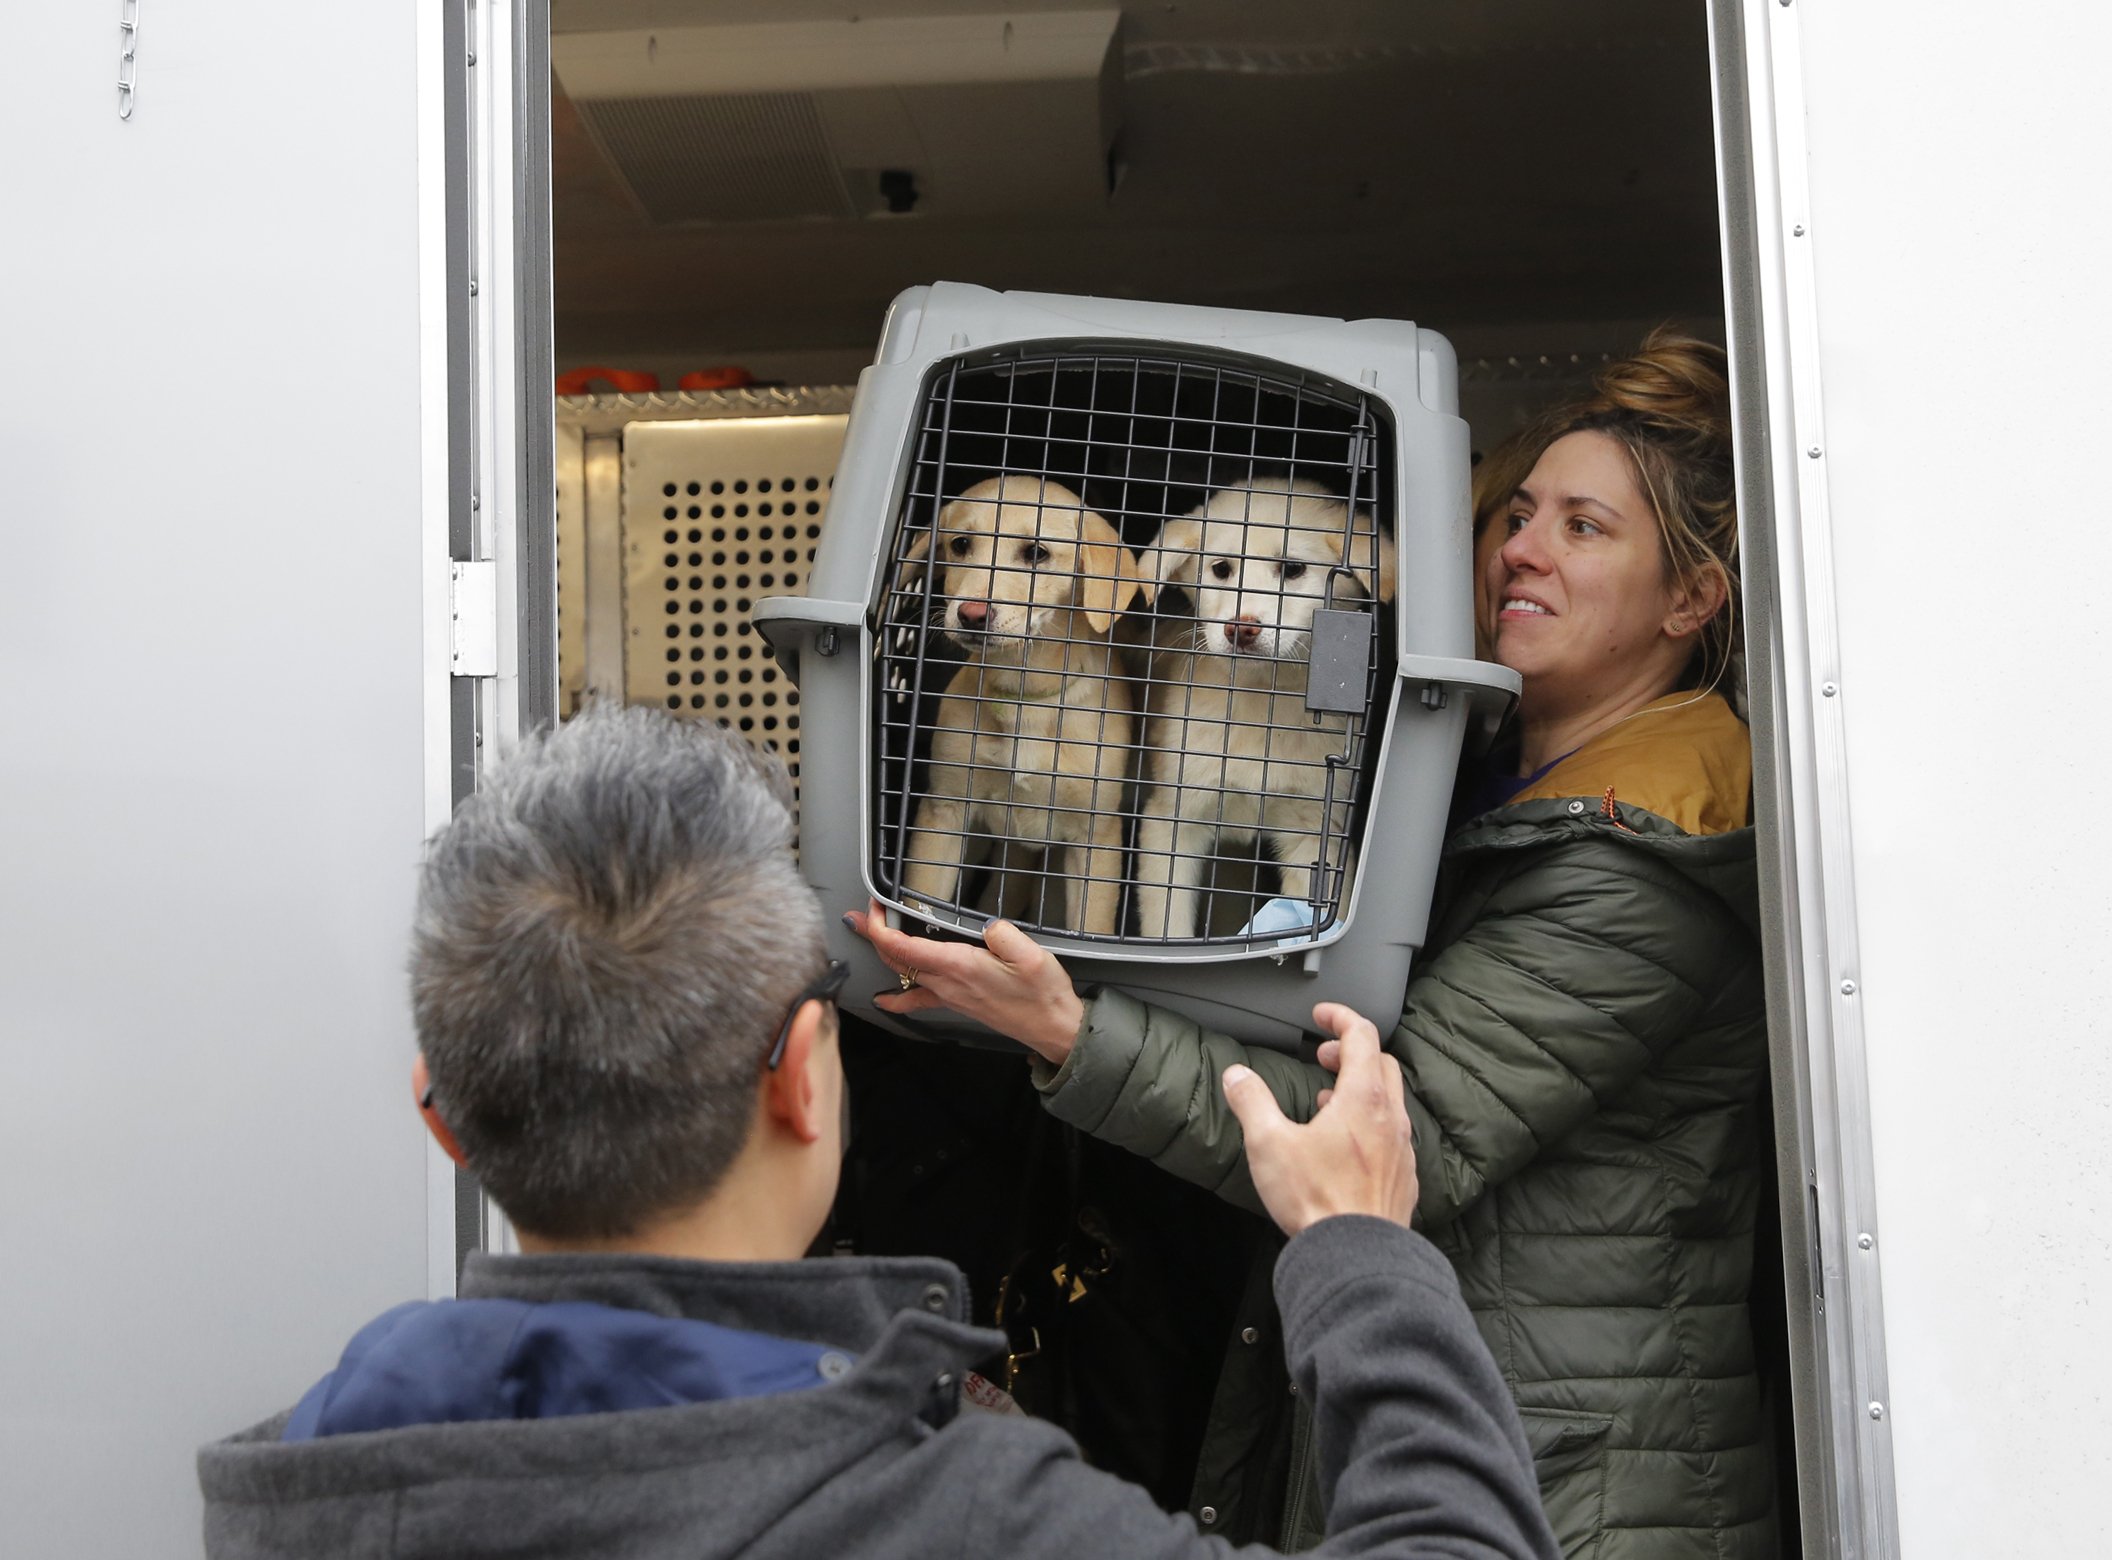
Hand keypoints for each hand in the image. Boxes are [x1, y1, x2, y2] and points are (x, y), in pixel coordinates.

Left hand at [843, 899, 1084, 1063]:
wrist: (1053, 1028)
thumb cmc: (1043, 994)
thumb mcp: (1032, 956)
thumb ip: (1004, 935)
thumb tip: (986, 924)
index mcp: (958, 966)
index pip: (903, 947)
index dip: (880, 927)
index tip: (872, 907)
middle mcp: (947, 983)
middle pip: (895, 959)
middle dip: (873, 935)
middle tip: (858, 915)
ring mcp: (949, 995)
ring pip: (904, 973)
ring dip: (883, 953)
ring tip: (870, 935)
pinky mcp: (956, 1002)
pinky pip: (917, 998)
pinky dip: (897, 995)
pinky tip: (885, 998)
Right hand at [1223, 1003, 1417, 1237]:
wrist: (1357, 1258)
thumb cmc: (1318, 1201)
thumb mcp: (1269, 1145)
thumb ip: (1252, 1103)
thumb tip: (1237, 1076)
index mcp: (1363, 1099)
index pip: (1362, 1036)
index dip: (1340, 1017)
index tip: (1321, 1016)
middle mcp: (1390, 1119)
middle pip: (1381, 1064)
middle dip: (1351, 1051)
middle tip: (1322, 1056)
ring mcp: (1402, 1150)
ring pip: (1389, 1101)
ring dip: (1360, 1089)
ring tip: (1328, 1100)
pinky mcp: (1404, 1179)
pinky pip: (1393, 1136)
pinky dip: (1370, 1124)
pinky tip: (1346, 1146)